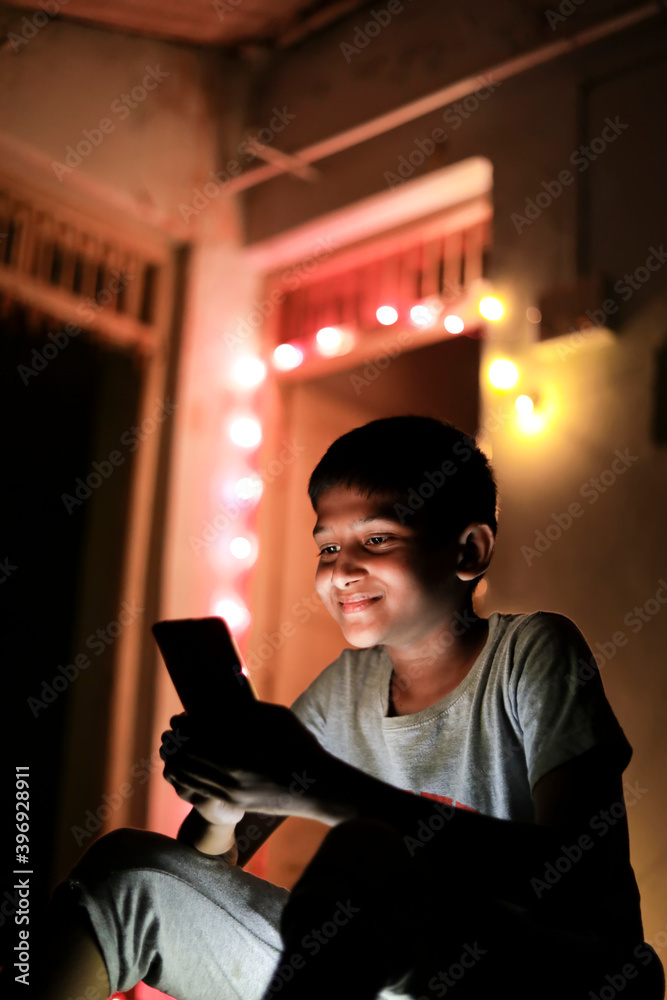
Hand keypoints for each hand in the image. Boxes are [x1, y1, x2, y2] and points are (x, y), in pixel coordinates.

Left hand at [160, 703, 337, 821]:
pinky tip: (181, 768)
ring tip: (170, 748)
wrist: (316, 787)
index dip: (184, 724)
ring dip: (175, 759)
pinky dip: (185, 777)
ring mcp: (231, 791)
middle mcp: (231, 773)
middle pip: (188, 754)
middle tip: (171, 730)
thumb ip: (246, 709)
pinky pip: (200, 790)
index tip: (180, 717)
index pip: (198, 733)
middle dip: (176, 740)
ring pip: (189, 775)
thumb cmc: (300, 745)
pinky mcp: (234, 803)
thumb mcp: (276, 718)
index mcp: (240, 748)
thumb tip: (220, 700)